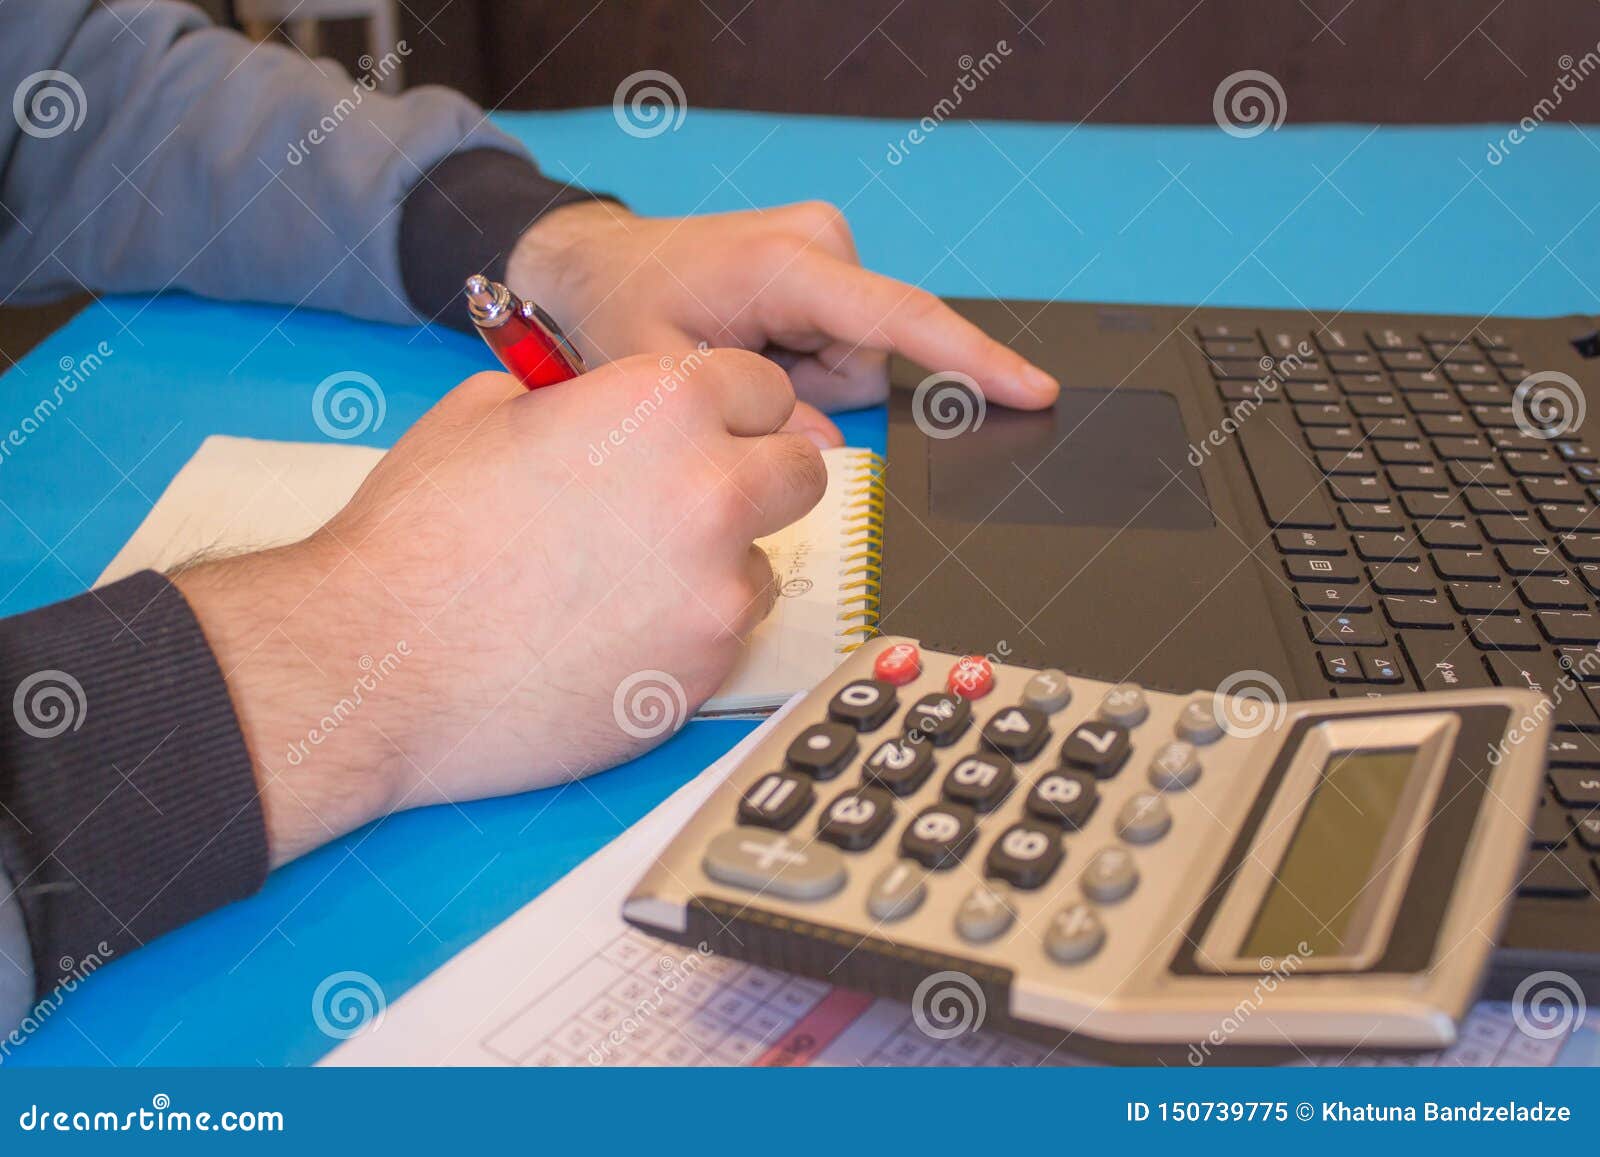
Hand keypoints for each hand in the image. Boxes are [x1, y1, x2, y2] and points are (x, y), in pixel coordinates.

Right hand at [174, 350, 823, 864]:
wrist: (375, 662)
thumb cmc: (413, 541)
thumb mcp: (482, 415)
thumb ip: (575, 401)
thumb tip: (599, 406)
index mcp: (658, 404)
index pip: (765, 389)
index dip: (732, 412)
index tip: (714, 433)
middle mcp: (708, 486)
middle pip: (801, 470)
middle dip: (757, 479)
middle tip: (697, 502)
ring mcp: (715, 586)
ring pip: (767, 562)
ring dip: (720, 565)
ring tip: (628, 583)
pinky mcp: (706, 669)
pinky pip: (729, 635)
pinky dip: (690, 632)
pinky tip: (616, 635)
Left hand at [507, 201, 1058, 445]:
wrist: (593, 265)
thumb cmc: (618, 308)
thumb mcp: (666, 378)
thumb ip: (752, 420)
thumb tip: (825, 450)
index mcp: (784, 263)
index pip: (901, 317)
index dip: (972, 359)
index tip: (1033, 389)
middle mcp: (819, 245)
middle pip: (868, 359)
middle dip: (815, 388)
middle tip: (738, 375)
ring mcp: (822, 251)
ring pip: (855, 361)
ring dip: (802, 378)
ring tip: (736, 356)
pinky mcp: (821, 268)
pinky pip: (839, 347)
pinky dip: (798, 363)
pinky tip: (750, 346)